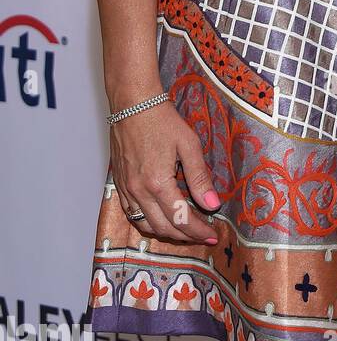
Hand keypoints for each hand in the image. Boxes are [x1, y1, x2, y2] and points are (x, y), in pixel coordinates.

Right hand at [110, 102, 221, 245]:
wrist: (132, 104)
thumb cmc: (161, 119)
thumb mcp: (188, 144)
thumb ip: (199, 177)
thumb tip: (212, 204)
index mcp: (158, 183)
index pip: (181, 219)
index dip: (199, 231)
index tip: (212, 236)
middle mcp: (139, 191)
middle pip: (163, 228)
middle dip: (185, 236)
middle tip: (203, 236)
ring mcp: (126, 190)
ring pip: (145, 225)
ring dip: (166, 233)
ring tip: (185, 230)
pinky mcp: (119, 185)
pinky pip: (132, 214)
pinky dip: (148, 223)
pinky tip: (161, 218)